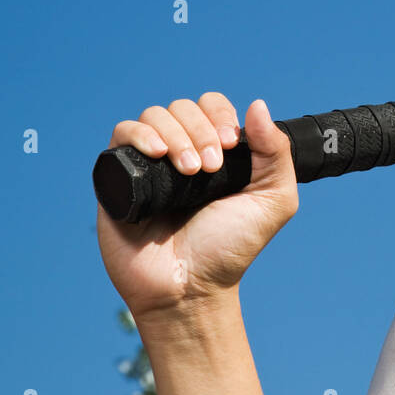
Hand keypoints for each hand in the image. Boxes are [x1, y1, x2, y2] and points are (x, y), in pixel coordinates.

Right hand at [96, 93, 298, 321]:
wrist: (189, 290)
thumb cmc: (229, 249)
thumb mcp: (272, 200)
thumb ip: (276, 152)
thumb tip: (257, 104)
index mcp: (214, 151)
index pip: (210, 106)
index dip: (219, 114)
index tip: (230, 146)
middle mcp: (180, 152)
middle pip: (182, 108)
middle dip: (200, 130)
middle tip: (210, 167)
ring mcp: (148, 164)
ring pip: (153, 116)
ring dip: (175, 134)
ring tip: (188, 172)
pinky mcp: (119, 179)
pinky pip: (121, 135)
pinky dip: (139, 135)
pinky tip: (157, 154)